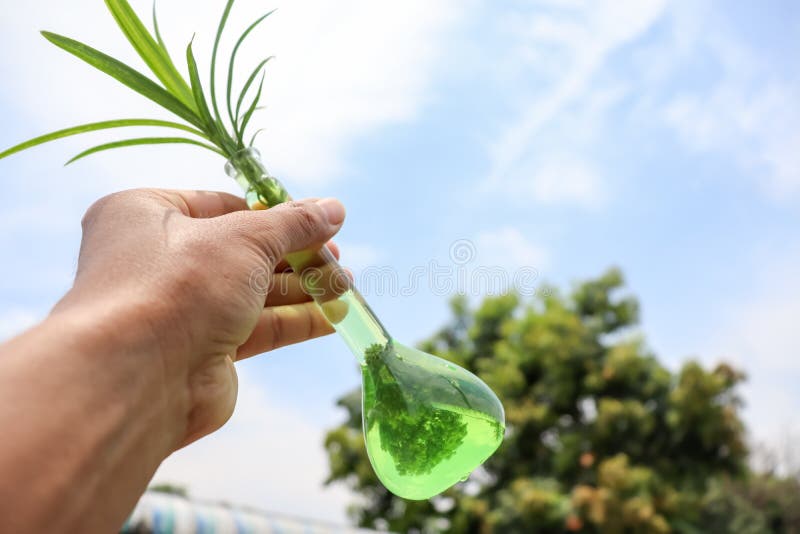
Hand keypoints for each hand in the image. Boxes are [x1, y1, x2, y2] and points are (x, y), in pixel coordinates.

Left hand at [55, 188, 345, 448]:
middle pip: (243, 251)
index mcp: (147, 215)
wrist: (137, 379)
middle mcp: (159, 260)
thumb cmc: (178, 285)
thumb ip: (293, 224)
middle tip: (337, 258)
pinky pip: (257, 328)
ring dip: (302, 289)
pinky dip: (295, 321)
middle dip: (296, 255)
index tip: (315, 221)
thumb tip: (333, 208)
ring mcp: (181, 309)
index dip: (272, 213)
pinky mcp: (203, 351)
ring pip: (253, 292)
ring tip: (346, 286)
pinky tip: (333, 317)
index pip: (221, 205)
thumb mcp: (244, 239)